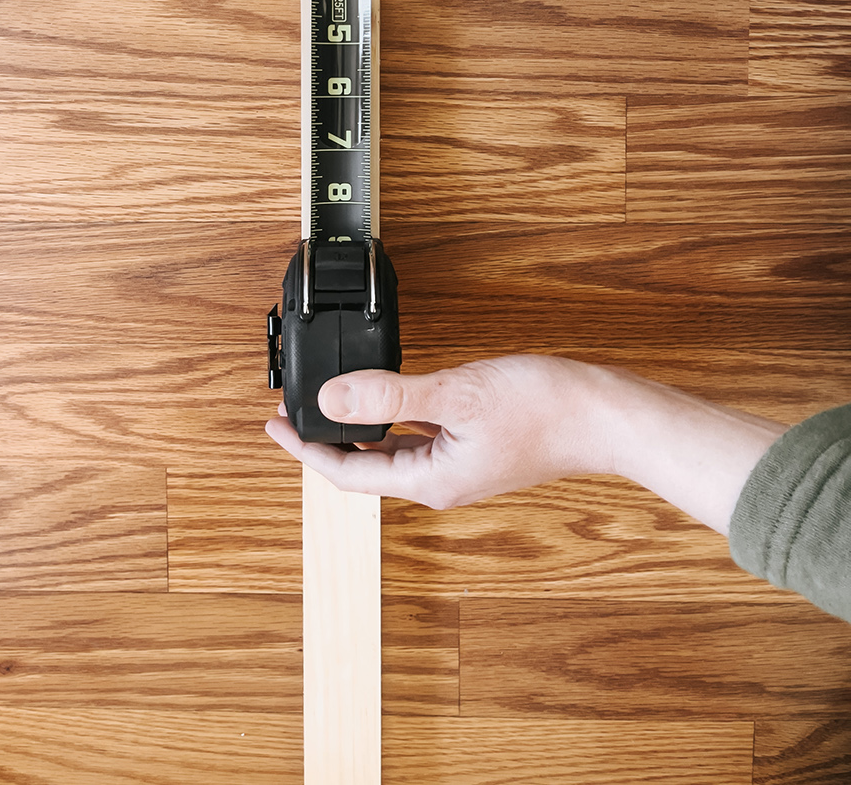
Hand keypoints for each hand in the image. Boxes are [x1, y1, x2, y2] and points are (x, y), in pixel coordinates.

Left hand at [264, 356, 788, 531]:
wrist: (603, 416)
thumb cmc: (542, 409)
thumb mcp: (455, 394)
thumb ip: (390, 395)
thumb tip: (330, 398)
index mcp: (429, 481)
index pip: (347, 475)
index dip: (305, 450)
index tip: (272, 427)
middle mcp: (439, 482)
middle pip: (364, 468)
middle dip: (325, 442)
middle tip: (290, 415)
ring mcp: (458, 467)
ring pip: (389, 453)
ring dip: (356, 432)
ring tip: (327, 407)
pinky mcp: (474, 448)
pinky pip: (416, 438)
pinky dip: (390, 421)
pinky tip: (388, 399)